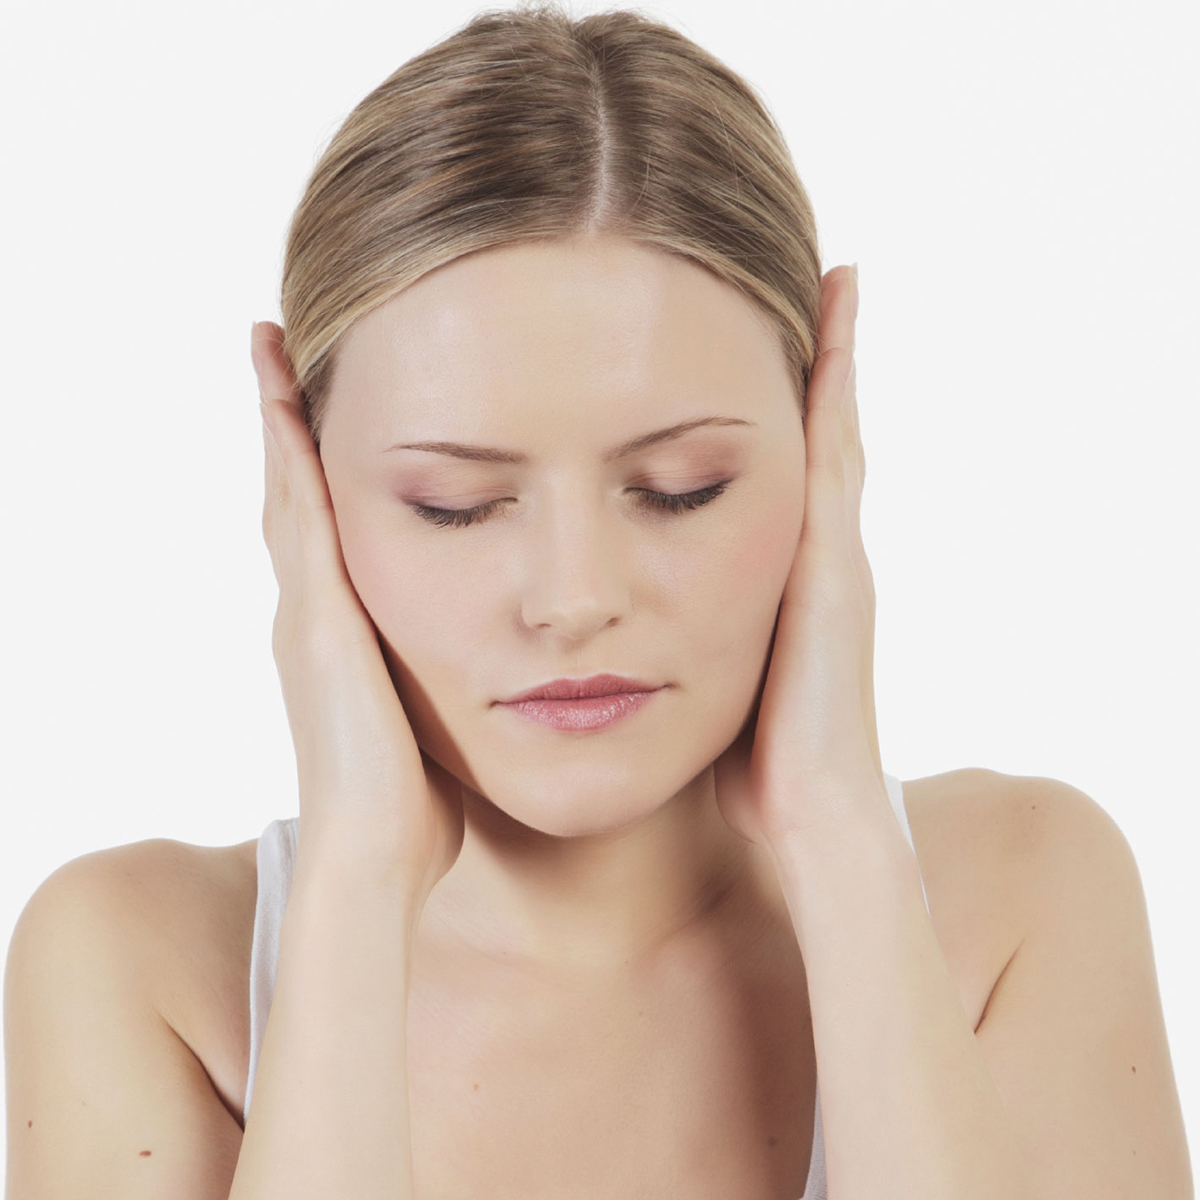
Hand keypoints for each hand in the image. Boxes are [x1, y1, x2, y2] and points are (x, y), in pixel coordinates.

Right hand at [252, 322, 464, 905]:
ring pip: (287, 493)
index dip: (314, 475)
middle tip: (280, 356)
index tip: (317, 416)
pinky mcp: (319, 617)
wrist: (378, 858)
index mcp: (339, 640)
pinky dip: (287, 453)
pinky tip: (286, 395)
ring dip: (280, 422)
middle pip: (294, 500)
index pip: (324, 536)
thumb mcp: (432, 732)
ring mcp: (307, 613)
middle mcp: (311, 616)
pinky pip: (300, 514)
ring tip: (272, 351)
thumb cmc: (414, 812)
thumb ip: (446, 697)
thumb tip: (497, 691)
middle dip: (288, 430)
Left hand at [713, 265, 887, 849]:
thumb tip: (645, 634)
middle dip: (825, 366)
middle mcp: (825, 558)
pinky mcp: (833, 569)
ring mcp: (836, 559)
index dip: (795, 415)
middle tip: (824, 285)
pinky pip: (834, 463)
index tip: (779, 349)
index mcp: (790, 583)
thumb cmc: (761, 767)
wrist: (813, 818)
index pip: (790, 478)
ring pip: (838, 437)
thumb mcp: (719, 686)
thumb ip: (697, 646)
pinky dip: (838, 399)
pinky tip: (832, 337)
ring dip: (838, 361)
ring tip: (837, 283)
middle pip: (825, 440)